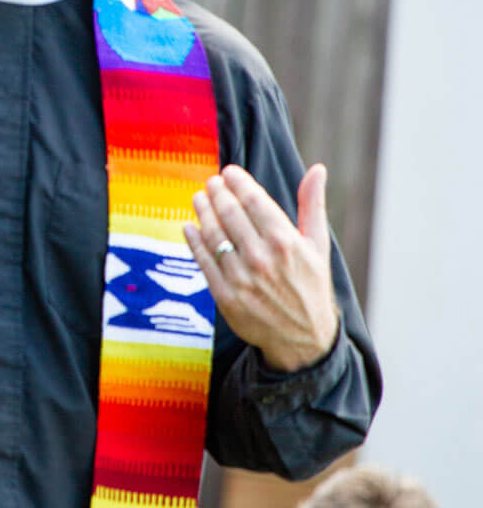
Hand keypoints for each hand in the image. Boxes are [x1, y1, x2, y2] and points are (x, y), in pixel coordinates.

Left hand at [183, 162, 338, 372]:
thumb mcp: (318, 245)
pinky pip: (203, 261)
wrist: (303, 338)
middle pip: (229, 213)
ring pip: (213, 235)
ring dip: (202, 211)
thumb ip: (313, 205)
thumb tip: (317, 169)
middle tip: (212, 182)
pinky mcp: (225, 296)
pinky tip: (189, 226)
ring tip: (199, 197)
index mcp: (285, 241)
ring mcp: (241, 278)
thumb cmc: (311, 286)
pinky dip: (193, 240)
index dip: (238, 182)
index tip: (230, 172)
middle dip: (217, 192)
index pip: (253, 200)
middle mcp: (261, 257)